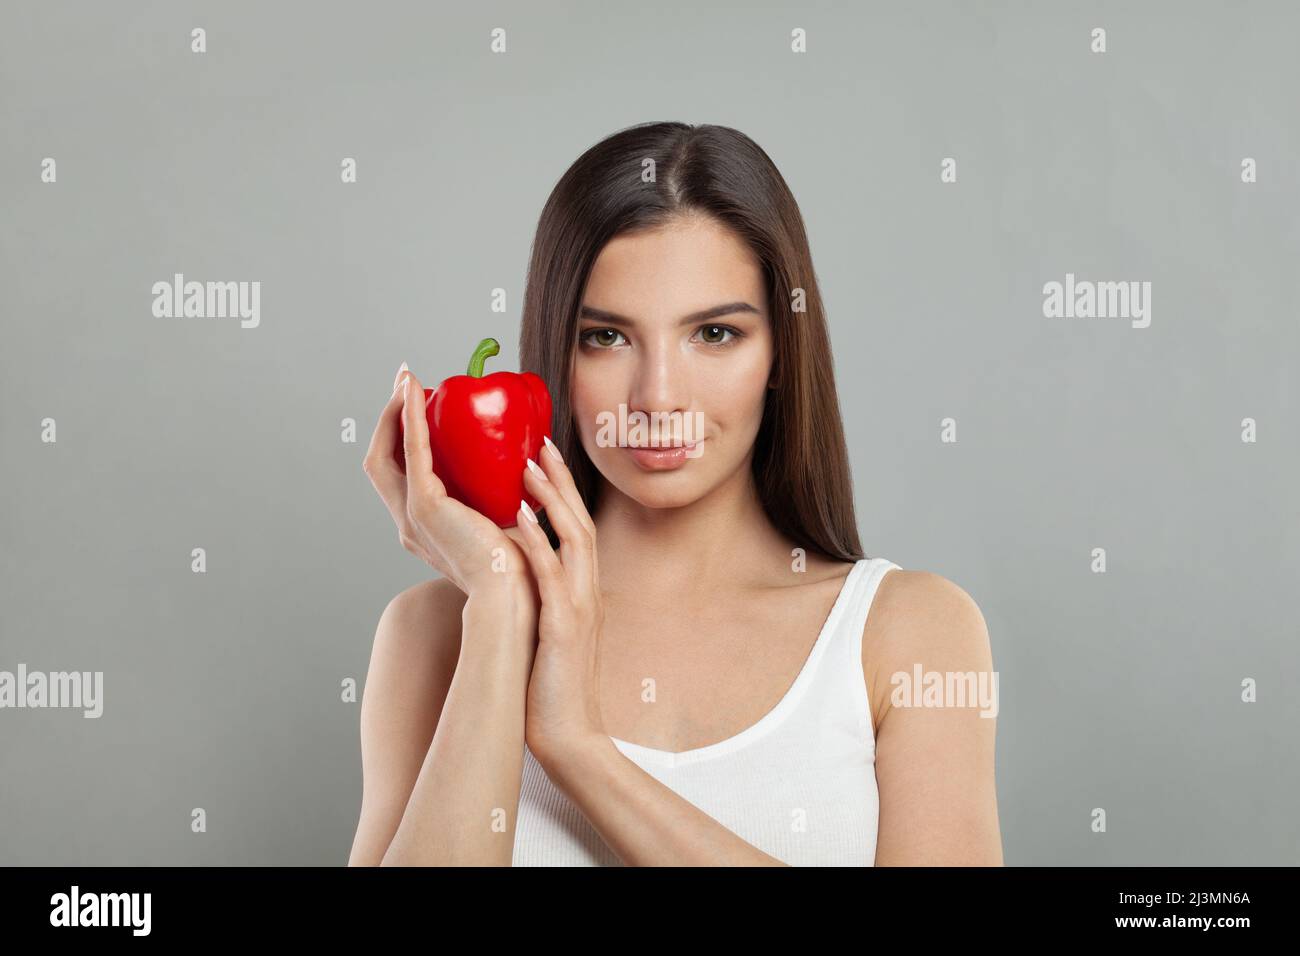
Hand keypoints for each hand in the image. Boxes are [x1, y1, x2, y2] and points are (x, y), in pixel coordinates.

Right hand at [362, 364, 536, 600]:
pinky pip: (413, 452)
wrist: (513, 592)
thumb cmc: (518, 565)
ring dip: (394, 412)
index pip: (399, 474)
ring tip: (407, 380)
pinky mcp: (424, 506)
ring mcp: (411, 515)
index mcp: (423, 528)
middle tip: (405, 381)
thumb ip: (507, 498)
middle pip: (382, 460)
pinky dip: (410, 418)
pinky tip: (414, 391)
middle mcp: (408, 522)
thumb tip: (531, 462)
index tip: (418, 402)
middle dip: (389, 418)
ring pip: (387, 453)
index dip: (401, 438)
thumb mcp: (504, 522)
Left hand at [512, 438, 607, 761]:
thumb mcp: (548, 632)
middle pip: (580, 519)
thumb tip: (516, 580)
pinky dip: (538, 543)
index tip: (541, 456)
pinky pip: (553, 575)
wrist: (567, 734)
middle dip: (561, 479)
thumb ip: (541, 602)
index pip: (576, 529)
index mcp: (581, 591)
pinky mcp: (564, 626)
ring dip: (552, 498)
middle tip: (539, 440)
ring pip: (574, 538)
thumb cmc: (550, 688)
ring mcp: (579, 606)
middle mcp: (587, 591)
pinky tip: (520, 519)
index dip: (562, 491)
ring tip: (528, 464)